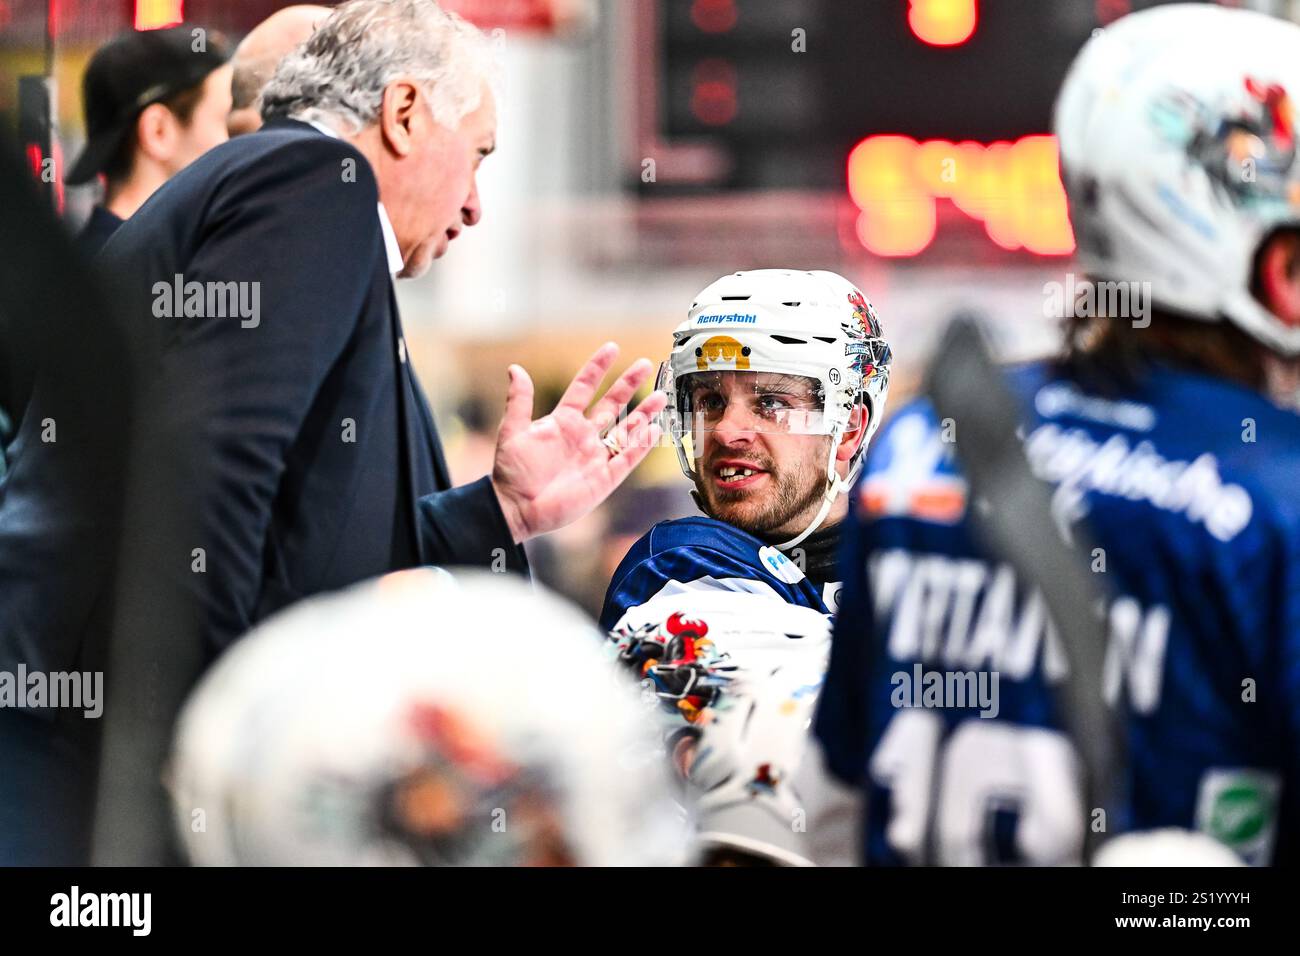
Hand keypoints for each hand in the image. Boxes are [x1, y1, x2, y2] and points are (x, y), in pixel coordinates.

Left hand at [490, 342, 666, 542]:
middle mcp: (582, 436)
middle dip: (628, 384)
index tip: (612, 348)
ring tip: (660, 396)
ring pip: (626, 430)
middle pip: (612, 405)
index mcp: (562, 422)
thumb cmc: (511, 472)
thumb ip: (519, 400)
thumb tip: (515, 369)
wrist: (516, 508)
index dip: (597, 368)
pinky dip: (641, 445)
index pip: (584, 388)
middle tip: (644, 365)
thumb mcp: (513, 431)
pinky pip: (627, 459)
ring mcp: (595, 457)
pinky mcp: (604, 479)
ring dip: (643, 413)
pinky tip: (654, 429)